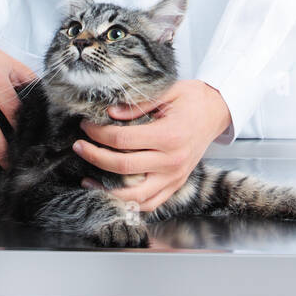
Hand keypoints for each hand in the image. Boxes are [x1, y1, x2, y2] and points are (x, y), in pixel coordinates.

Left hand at [72, 79, 231, 213]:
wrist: (217, 112)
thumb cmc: (192, 99)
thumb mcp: (168, 91)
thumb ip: (138, 103)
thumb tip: (109, 114)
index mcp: (169, 135)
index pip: (123, 140)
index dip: (99, 134)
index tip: (86, 126)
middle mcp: (172, 161)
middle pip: (123, 167)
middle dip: (95, 157)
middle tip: (78, 146)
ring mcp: (174, 177)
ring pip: (134, 196)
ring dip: (106, 190)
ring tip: (86, 180)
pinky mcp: (175, 185)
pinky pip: (150, 204)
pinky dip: (128, 204)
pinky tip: (111, 194)